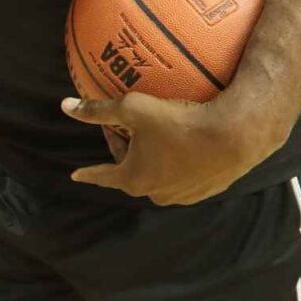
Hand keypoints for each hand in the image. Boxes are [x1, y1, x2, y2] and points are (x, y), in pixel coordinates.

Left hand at [63, 90, 282, 204]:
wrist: (235, 135)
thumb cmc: (179, 122)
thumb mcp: (133, 109)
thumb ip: (98, 110)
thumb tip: (65, 105)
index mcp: (133, 178)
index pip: (103, 175)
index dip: (88, 173)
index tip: (75, 174)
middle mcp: (155, 193)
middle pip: (131, 171)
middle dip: (124, 152)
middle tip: (123, 131)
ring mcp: (182, 195)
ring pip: (159, 174)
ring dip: (153, 158)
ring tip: (155, 138)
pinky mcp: (206, 189)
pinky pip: (184, 175)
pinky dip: (177, 162)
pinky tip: (184, 145)